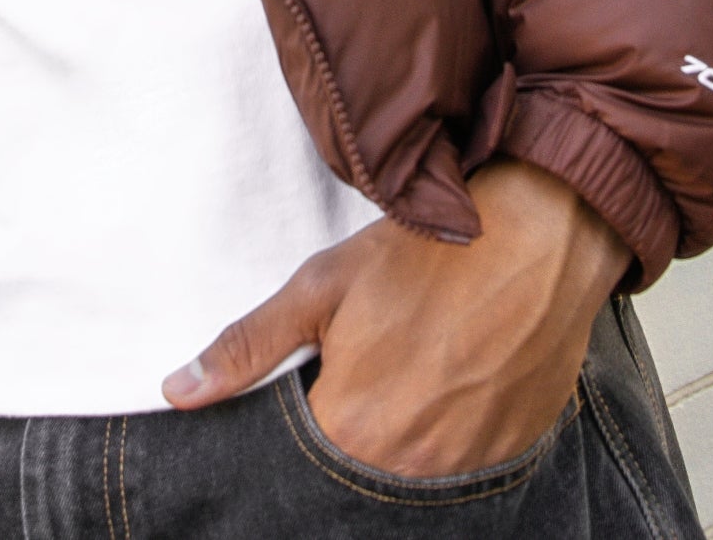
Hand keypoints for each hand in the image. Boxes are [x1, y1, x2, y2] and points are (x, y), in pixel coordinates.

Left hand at [161, 156, 629, 477]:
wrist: (536, 236)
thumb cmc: (421, 255)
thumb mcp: (321, 288)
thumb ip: (248, 347)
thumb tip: (177, 392)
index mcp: (352, 431)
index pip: (303, 467)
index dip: (304, 433)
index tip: (316, 397)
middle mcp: (410, 467)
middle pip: (360, 475)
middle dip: (354, 438)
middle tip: (372, 380)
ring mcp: (467, 467)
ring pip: (414, 475)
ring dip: (403, 439)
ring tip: (412, 377)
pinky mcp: (512, 452)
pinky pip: (467, 467)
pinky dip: (453, 437)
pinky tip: (453, 385)